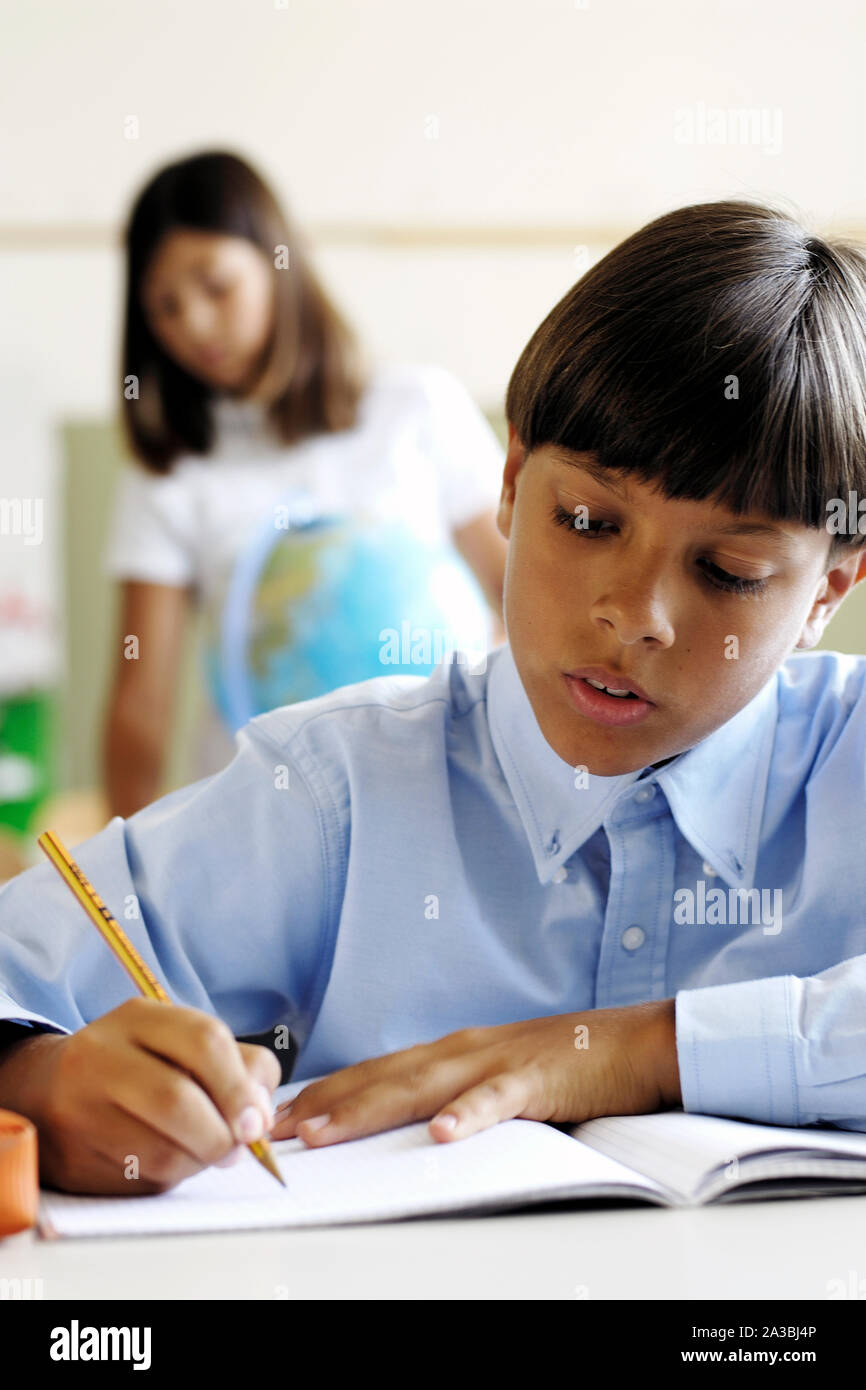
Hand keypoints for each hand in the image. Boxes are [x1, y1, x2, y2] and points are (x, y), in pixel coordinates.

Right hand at [0, 998, 280, 1194]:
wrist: (48, 1090)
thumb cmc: (137, 1067)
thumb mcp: (181, 1044)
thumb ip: (236, 1067)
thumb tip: (259, 1118)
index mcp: (137, 1018)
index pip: (204, 1041)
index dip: (241, 1087)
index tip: (258, 1121)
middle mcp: (99, 1056)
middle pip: (178, 1099)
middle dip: (221, 1134)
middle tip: (237, 1148)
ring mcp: (77, 1109)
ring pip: (161, 1151)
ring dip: (198, 1161)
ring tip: (201, 1151)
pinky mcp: (72, 1160)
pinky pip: (139, 1181)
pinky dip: (168, 1178)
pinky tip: (164, 1160)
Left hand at [271, 1000, 680, 1146]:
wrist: (633, 1042)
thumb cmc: (565, 1064)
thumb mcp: (496, 1077)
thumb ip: (453, 1093)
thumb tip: (409, 1125)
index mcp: (451, 1052)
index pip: (376, 1073)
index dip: (326, 1094)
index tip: (279, 1117)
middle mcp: (462, 1050)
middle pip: (383, 1078)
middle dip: (326, 1104)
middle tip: (276, 1130)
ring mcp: (496, 1062)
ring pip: (422, 1087)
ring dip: (369, 1108)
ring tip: (326, 1133)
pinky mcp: (536, 1078)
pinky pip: (497, 1100)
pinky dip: (468, 1115)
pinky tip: (441, 1134)